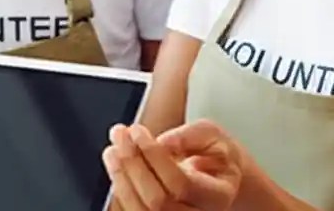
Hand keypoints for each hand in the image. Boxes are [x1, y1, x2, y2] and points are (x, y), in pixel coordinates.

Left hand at [102, 121, 243, 210]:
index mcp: (218, 196)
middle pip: (158, 202)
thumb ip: (191, 137)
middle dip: (133, 164)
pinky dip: (120, 192)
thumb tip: (163, 143)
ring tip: (113, 150)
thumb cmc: (216, 157)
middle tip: (120, 135)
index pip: (181, 183)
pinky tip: (116, 169)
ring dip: (121, 178)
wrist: (220, 179)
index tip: (137, 131)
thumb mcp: (213, 136)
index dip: (154, 156)